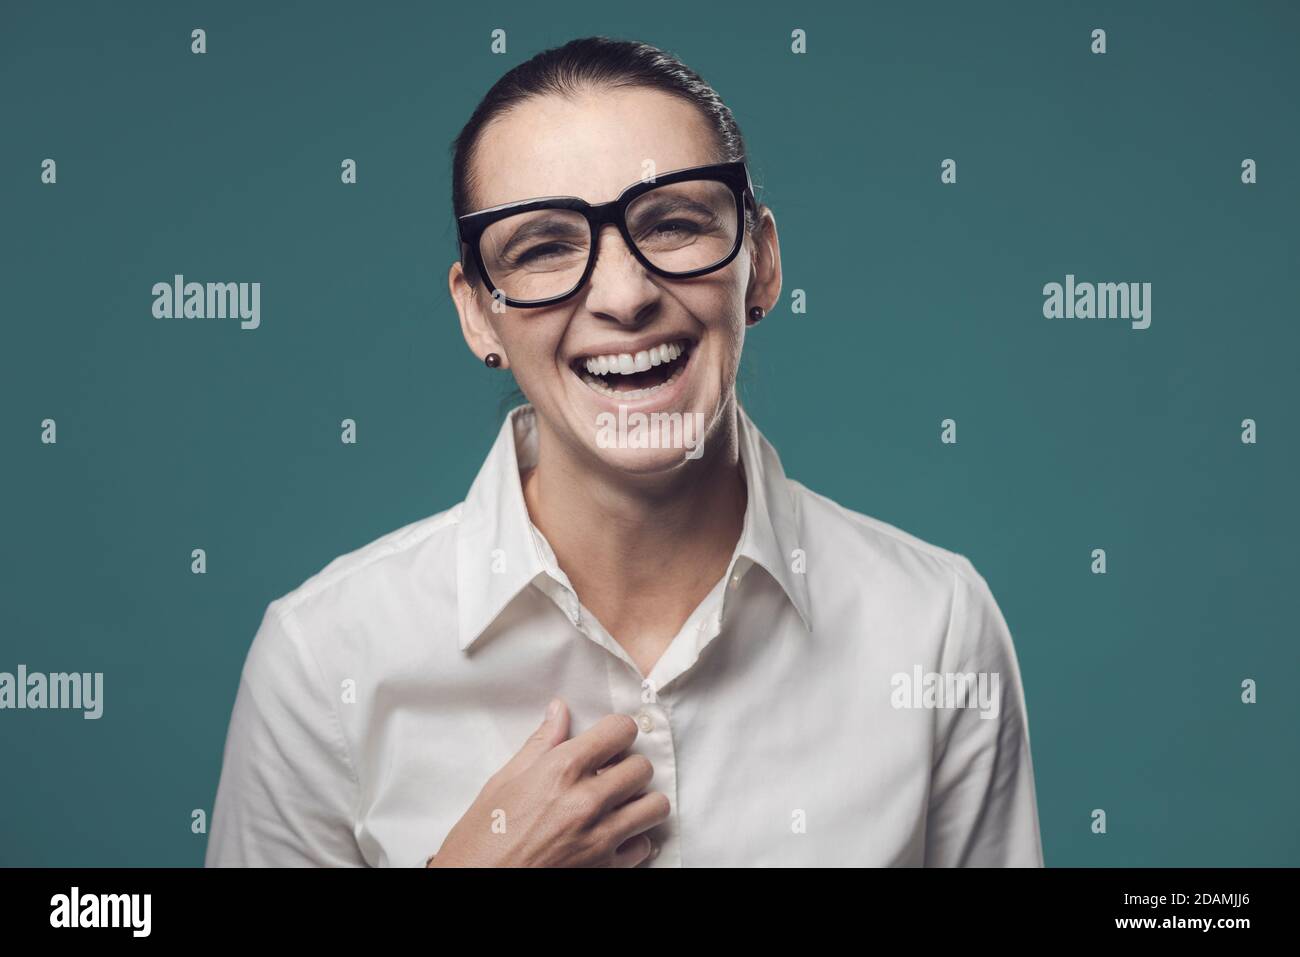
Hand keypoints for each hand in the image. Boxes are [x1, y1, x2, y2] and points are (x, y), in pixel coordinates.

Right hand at [426, 699, 669, 866]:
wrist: (474, 883)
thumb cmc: (481, 838)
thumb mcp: (504, 781)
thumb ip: (541, 744)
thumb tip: (559, 710)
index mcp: (561, 770)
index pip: (620, 730)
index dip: (618, 731)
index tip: (611, 739)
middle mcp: (586, 801)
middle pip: (643, 767)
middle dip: (630, 766)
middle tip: (612, 773)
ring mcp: (600, 838)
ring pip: (655, 806)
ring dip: (640, 801)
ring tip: (619, 803)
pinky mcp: (605, 868)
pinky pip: (643, 846)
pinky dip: (633, 839)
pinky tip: (612, 835)